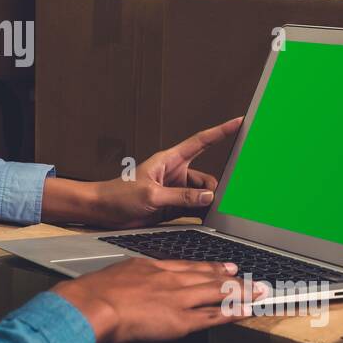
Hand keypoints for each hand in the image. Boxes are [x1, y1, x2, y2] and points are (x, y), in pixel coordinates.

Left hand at [41, 117, 243, 228]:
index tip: (239, 122)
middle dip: (213, 189)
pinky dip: (201, 213)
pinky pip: (195, 207)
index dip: (221, 131)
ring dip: (207, 204)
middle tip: (215, 201)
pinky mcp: (173, 206)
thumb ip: (181, 196)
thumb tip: (208, 196)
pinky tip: (206, 219)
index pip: (201, 141)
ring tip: (206, 214)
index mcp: (170, 160)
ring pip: (203, 195)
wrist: (104, 211)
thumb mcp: (152, 195)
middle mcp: (175, 173)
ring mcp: (175, 190)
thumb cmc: (119, 195)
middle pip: (207, 177)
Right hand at [52, 258, 269, 342]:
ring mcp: (177, 298)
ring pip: (216, 293)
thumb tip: (123, 290)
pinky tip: (246, 311)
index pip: (186, 267)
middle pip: (206, 277)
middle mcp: (168, 279)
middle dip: (229, 278)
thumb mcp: (110, 278)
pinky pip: (213, 316)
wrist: (91, 305)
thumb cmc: (92, 294)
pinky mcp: (180, 320)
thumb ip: (123, 283)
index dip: (206, 267)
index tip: (221, 267)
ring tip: (258, 291)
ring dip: (241, 293)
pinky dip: (233, 313)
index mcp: (150, 268)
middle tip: (247, 277)